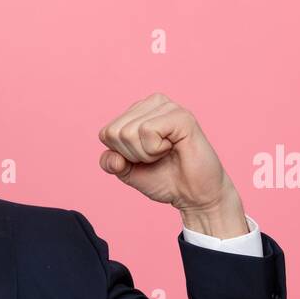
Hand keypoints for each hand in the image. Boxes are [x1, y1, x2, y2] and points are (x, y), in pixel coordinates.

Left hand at [96, 92, 232, 212]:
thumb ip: (111, 163)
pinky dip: (155, 150)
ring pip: (129, 132)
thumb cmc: (164, 179)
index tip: (143, 159)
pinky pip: (147, 130)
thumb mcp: (128, 172)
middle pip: (115, 132)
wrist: (193, 195)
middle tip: (156, 158)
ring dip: (145, 154)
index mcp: (138, 112)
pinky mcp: (181, 116)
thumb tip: (112, 157)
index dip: (121, 155)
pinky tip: (173, 148)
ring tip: (166, 153)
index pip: (106, 133)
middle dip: (132, 155)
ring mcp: (168, 107)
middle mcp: (152, 103)